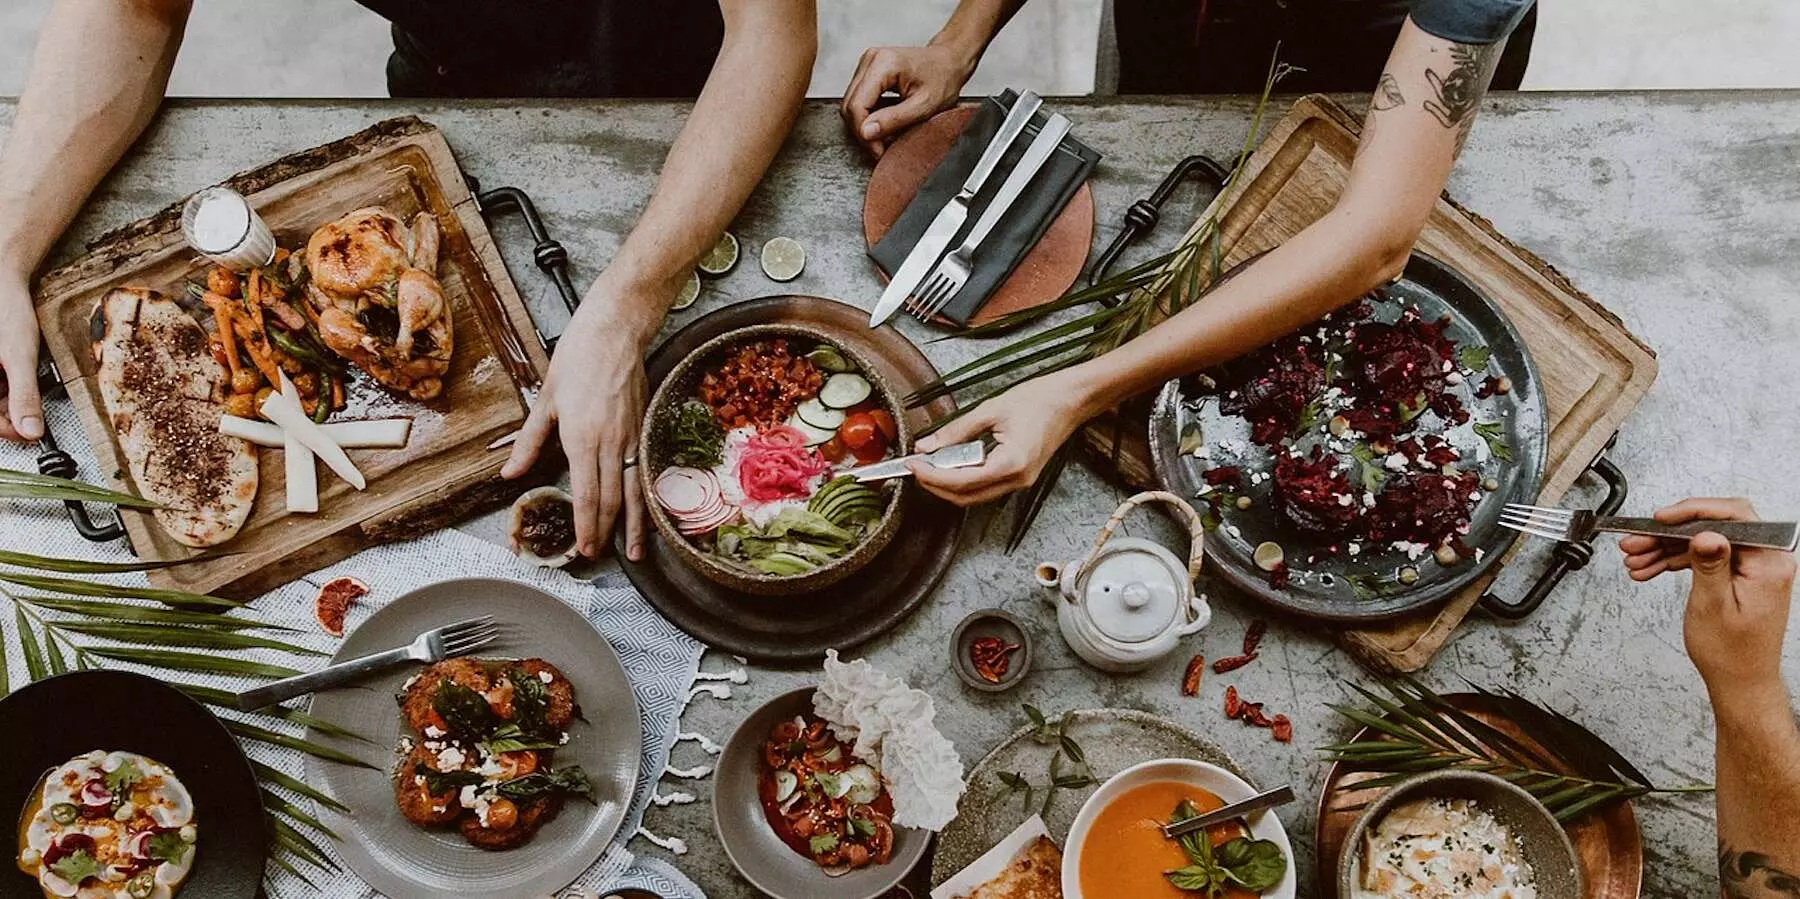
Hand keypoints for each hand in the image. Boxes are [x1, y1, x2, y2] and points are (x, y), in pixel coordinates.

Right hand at [0, 276, 43, 441]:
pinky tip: (17, 373)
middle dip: (11, 413)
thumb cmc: (5, 310)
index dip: (8, 430)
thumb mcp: (19, 357)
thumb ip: (24, 395)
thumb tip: (31, 431)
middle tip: (36, 415)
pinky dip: (8, 383)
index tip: (30, 433)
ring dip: (10, 398)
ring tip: (25, 384)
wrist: (3, 279)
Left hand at [501, 279, 658, 560]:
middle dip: (607, 531)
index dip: (587, 525)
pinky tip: (648, 511)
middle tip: (601, 556)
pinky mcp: (645, 426)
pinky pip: (646, 470)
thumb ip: (530, 441)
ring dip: (636, 524)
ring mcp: (632, 435)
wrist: (616, 330)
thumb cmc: (579, 357)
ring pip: (636, 490)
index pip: (587, 494)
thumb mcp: (545, 399)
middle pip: (613, 498)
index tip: (584, 548)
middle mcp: (611, 442)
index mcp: (582, 437)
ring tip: (636, 550)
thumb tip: (510, 473)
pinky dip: (647, 496)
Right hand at [841, 44, 973, 158]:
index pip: (857, 105)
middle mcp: (871, 59)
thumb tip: (866, 133)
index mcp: (884, 64)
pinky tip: (882, 123)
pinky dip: (867, 116)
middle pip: (850, 104)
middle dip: (862, 131)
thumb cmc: (943, 78)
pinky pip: (858, 99)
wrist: (949, 63)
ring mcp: (868, 64)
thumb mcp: (923, 106)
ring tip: (883, 137)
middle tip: (880, 148)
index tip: (878, 150)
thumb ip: (894, 120)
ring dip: (863, 125)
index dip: (864, 133)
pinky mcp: (868, 71)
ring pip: (851, 103)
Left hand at [908, 370, 1094, 505]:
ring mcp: (1021, 481)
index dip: (932, 476)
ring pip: (975, 496)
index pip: (961, 482)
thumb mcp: (991, 410)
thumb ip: (956, 431)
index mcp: (1011, 464)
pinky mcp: (1021, 477)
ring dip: (949, 485)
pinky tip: (952, 464)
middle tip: (916, 467)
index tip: (912, 464)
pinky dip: (965, 480)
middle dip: (936, 486)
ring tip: (930, 465)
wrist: (1072, 399)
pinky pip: (987, 487)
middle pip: (966, 497)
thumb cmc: (1040, 399)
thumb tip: (927, 445)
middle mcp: (1017, 480)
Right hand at [1621, 497, 1796, 693]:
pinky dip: (1676, 561)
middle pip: (1713, 527)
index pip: (1733, 516)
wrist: (1740, 681)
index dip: (1693, 512)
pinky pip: (1704, 558)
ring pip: (1703, 542)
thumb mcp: (1713, 605)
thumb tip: (1706, 534)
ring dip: (1666, 548)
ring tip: (1636, 558)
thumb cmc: (1732, 653)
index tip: (1662, 518)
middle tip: (1638, 541)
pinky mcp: (1740, 576)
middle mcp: (1766, 561)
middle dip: (1670, 533)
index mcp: (1768, 564)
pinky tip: (1651, 567)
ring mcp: (1753, 568)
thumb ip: (1710, 565)